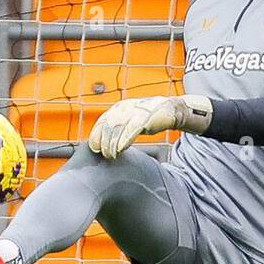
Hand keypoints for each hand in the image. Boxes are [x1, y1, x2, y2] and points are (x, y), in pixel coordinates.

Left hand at [89, 94, 213, 160]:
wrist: (168, 110)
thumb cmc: (145, 119)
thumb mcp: (128, 123)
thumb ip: (116, 131)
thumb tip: (101, 147)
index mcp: (117, 109)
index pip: (102, 122)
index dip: (96, 135)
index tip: (95, 149)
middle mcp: (124, 108)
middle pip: (108, 126)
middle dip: (104, 142)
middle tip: (105, 155)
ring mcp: (134, 111)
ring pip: (118, 128)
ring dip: (113, 143)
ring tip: (112, 155)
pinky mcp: (145, 117)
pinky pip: (131, 129)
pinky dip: (124, 140)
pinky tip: (121, 149)